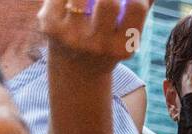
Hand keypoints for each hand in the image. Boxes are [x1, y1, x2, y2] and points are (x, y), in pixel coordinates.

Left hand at [38, 0, 152, 72]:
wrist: (75, 67)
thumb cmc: (109, 41)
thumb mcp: (128, 33)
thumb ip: (142, 7)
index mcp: (123, 46)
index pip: (137, 7)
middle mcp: (98, 45)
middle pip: (108, 2)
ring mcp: (72, 36)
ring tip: (89, 1)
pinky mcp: (49, 24)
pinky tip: (72, 0)